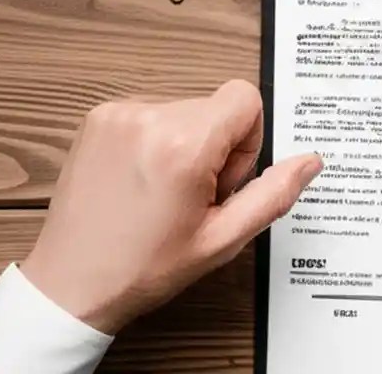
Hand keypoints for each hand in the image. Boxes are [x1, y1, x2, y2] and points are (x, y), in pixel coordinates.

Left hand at [21, 80, 322, 333]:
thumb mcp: (222, 240)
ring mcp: (118, 114)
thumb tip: (310, 161)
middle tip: (193, 197)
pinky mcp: (98, 118)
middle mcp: (148, 117)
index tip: (223, 179)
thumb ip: (273, 195)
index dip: (248, 140)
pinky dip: (156, 141)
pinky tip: (141, 183)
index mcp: (183, 144)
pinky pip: (151, 113)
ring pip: (184, 109)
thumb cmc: (143, 267)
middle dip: (217, 147)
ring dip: (186, 144)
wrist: (71, 282)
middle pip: (215, 107)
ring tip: (163, 193)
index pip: (246, 97)